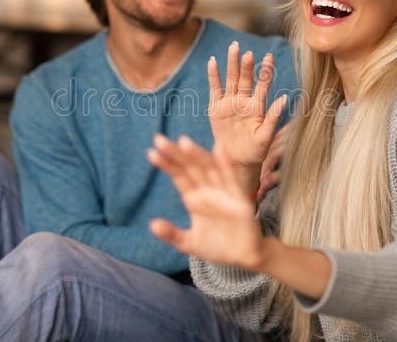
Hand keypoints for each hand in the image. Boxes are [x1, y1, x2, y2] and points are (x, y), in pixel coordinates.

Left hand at [147, 135, 265, 269]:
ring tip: (183, 142)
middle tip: (159, 139)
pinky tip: (218, 148)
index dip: (167, 165)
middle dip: (175, 154)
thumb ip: (171, 234)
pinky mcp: (237, 197)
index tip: (151, 153)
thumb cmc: (217, 246)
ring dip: (196, 155)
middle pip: (189, 167)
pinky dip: (224, 163)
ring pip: (207, 168)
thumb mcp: (189, 243)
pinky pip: (230, 177)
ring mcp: (222, 192)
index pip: (178, 176)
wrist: (245, 256)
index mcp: (193, 198)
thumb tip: (152, 224)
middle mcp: (206, 191)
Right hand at [208, 41, 287, 189]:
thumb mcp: (265, 136)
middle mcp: (244, 101)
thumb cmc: (255, 151)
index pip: (263, 84)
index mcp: (258, 106)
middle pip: (245, 78)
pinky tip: (213, 62)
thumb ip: (273, 117)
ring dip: (232, 63)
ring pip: (231, 79)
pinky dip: (213, 75)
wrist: (236, 161)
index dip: (266, 71)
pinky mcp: (216, 108)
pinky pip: (215, 88)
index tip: (269, 57)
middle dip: (246, 65)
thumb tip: (284, 99)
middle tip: (248, 52)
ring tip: (234, 47)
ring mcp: (229, 103)